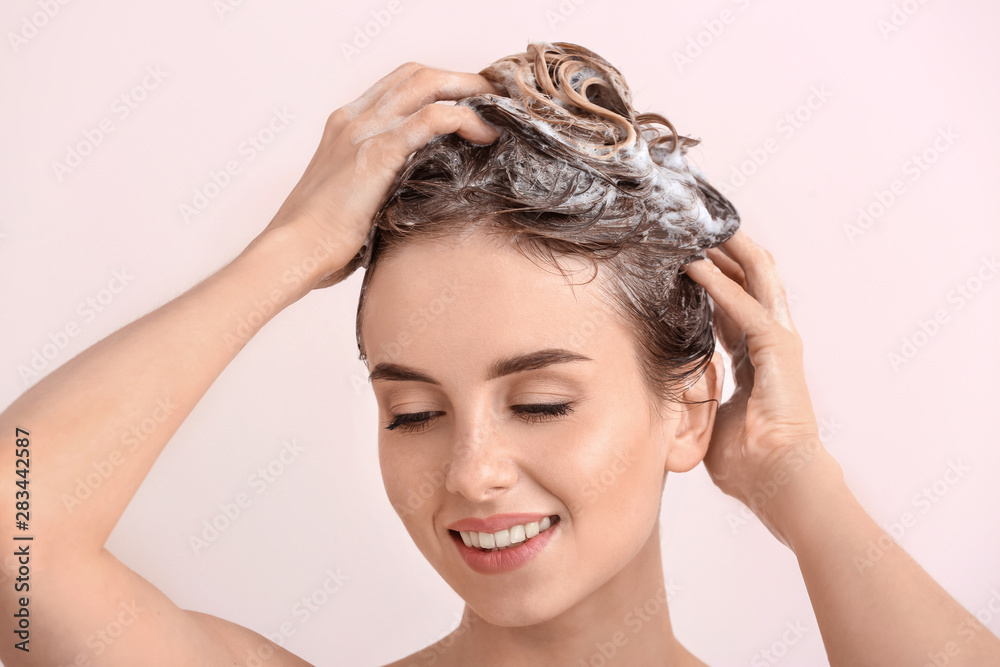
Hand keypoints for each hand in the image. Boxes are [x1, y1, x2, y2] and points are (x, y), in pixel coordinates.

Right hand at [261, 62, 501, 289]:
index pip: (397, 84)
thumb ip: (380, 188)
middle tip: (491, 100)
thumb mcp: (352, 201)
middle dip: (460, 80)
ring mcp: (364, 132)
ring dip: (468, 91)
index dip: (437, 85)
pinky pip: (432, 118)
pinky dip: (465, 118)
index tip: (467, 103)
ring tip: (496, 112)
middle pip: (416, 74)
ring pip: (426, 84)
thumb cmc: (318, 240)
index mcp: (345, 126)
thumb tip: (416, 203)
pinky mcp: (377, 153)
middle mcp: (354, 119)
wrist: (291, 251)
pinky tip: (484, 135)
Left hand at [683, 229, 835, 540]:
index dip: (710, 276)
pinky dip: (718, 283)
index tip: (683, 253)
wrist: (780, 485)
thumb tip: (662, 391)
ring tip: (697, 223)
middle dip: (724, 248)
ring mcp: (778, 340)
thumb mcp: (708, 417)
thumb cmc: (748, 463)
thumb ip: (693, 394)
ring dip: (726, 249)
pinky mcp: (778, 348)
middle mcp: (769, 340)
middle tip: (693, 221)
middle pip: (748, 278)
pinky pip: (744, 307)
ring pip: (755, 276)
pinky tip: (694, 264)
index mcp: (753, 356)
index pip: (731, 303)